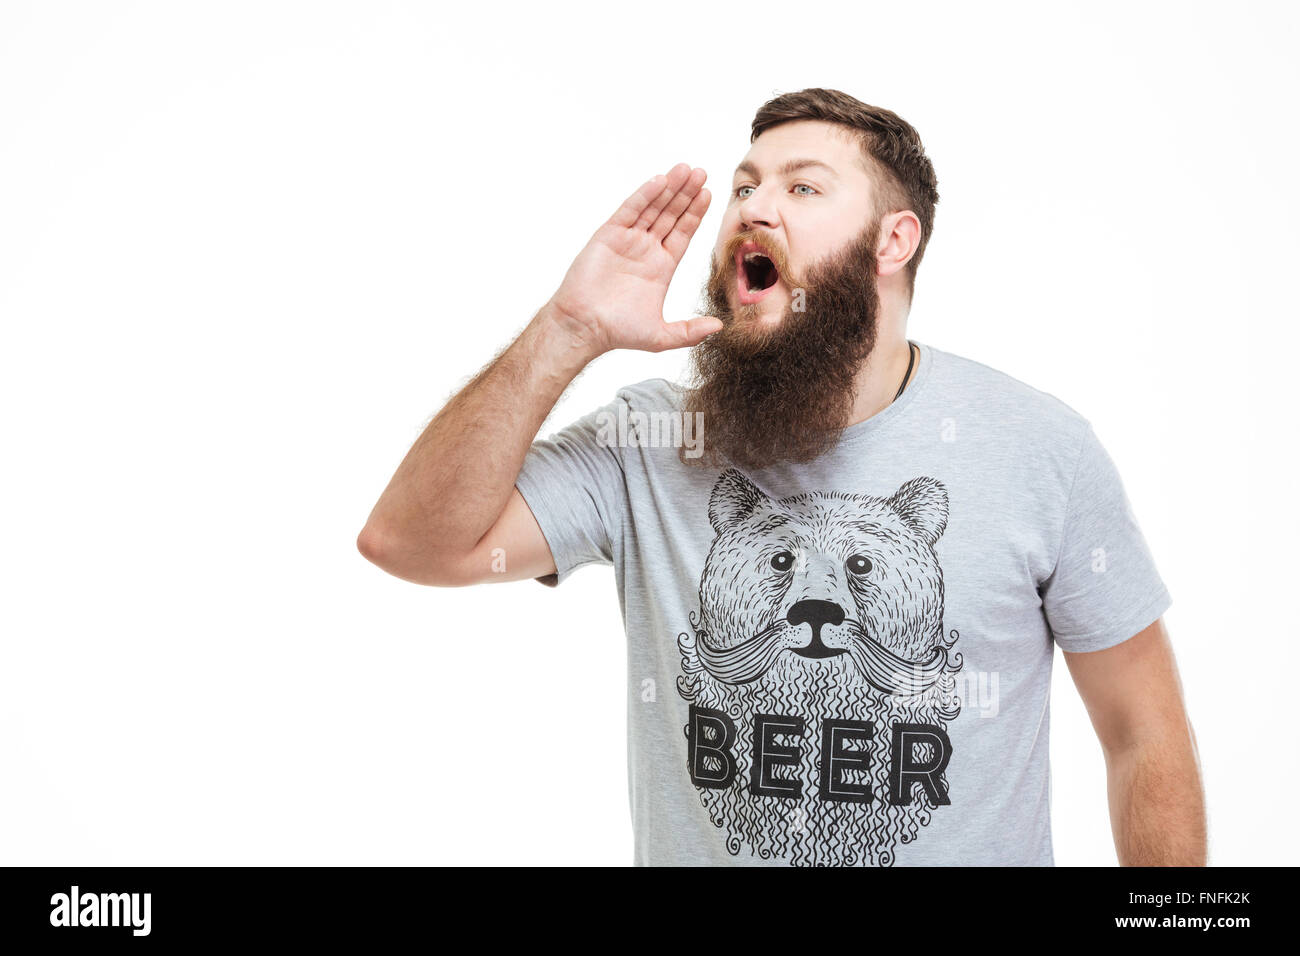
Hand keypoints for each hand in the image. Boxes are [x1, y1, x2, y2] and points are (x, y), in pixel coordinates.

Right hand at [545, 163, 723, 354]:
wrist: (584, 327)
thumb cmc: (618, 332)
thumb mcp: (662, 336)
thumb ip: (690, 330)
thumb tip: (720, 327)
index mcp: (661, 267)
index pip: (683, 233)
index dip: (695, 214)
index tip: (708, 194)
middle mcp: (646, 250)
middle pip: (671, 215)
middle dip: (686, 194)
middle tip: (702, 173)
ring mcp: (627, 240)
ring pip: (653, 208)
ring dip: (670, 188)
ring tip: (686, 169)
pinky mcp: (608, 235)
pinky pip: (630, 210)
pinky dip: (645, 195)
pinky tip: (660, 181)